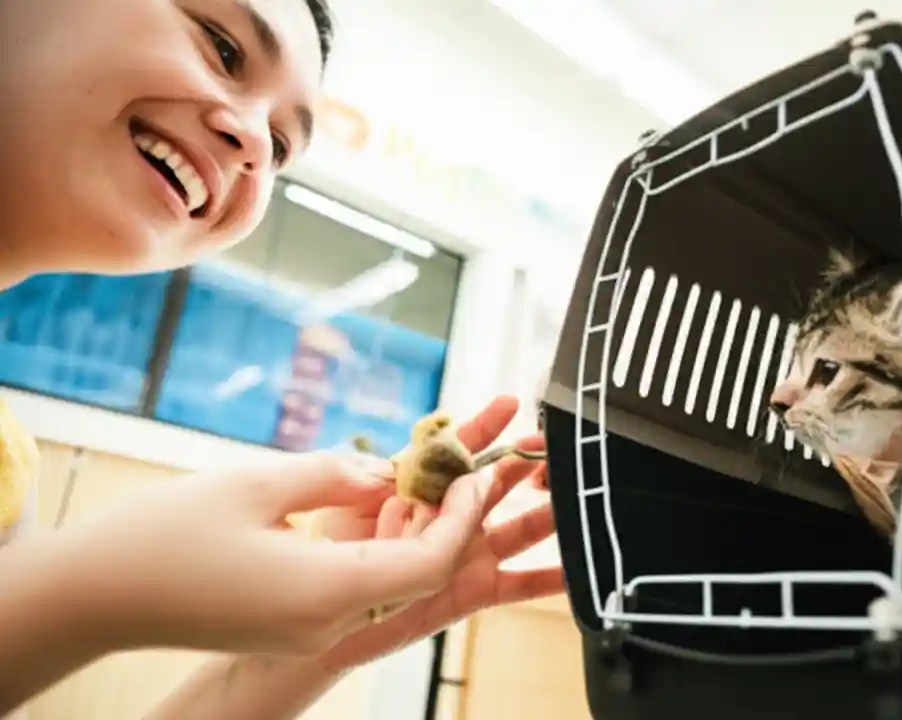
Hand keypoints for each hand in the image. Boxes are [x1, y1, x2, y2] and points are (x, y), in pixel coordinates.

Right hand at [49, 397, 532, 656]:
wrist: (94, 595)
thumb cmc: (160, 540)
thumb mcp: (256, 484)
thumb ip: (337, 474)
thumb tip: (390, 472)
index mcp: (327, 593)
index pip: (431, 562)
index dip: (465, 515)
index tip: (477, 470)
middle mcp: (328, 621)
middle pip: (421, 568)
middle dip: (459, 512)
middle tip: (485, 458)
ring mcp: (311, 626)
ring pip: (394, 571)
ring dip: (425, 520)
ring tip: (451, 465)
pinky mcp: (294, 619)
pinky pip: (360, 577)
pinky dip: (384, 538)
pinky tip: (392, 493)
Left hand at [315, 407, 562, 671]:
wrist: (326, 611)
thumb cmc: (331, 554)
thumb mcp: (343, 502)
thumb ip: (372, 477)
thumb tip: (406, 463)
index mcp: (426, 486)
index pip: (461, 449)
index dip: (486, 427)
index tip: (510, 405)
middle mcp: (455, 516)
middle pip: (502, 483)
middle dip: (528, 463)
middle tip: (552, 449)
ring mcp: (469, 551)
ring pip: (522, 526)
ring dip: (550, 511)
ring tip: (577, 497)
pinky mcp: (476, 590)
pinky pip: (521, 583)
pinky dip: (551, 578)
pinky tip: (578, 570)